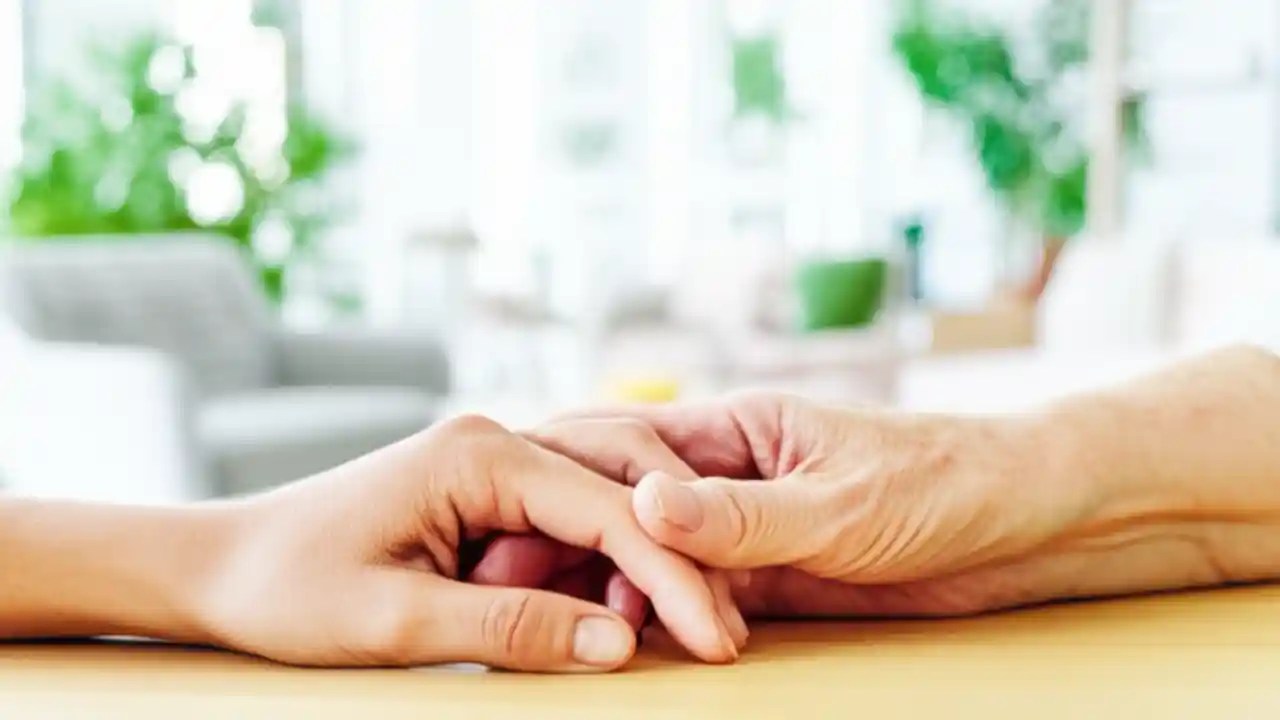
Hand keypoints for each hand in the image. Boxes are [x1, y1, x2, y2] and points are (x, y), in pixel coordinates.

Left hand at [182, 415, 742, 668]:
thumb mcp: (397, 621)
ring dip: (645, 565)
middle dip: (676, 563)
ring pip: (602, 504)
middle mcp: (495, 442)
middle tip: (722, 634)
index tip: (715, 637)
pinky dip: (603, 567)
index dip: (669, 576)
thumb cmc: (289, 587)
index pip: (605, 510)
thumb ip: (513, 627)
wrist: (220, 566)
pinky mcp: (486, 493)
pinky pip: (567, 523)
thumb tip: (621, 645)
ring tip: (689, 629)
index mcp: (478, 454)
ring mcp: (492, 463)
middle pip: (621, 492)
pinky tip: (625, 611)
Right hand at [478, 346, 1279, 616]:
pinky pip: (696, 593)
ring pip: (651, 553)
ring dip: (603, 580)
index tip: (504, 525)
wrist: (1026, 522)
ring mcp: (747, 526)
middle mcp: (730, 473)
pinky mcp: (772, 573)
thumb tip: (643, 506)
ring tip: (540, 614)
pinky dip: (657, 613)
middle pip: (623, 501)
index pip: (626, 448)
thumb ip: (743, 515)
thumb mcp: (838, 502)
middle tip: (496, 578)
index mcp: (738, 427)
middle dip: (562, 535)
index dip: (560, 485)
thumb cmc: (944, 483)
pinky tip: (621, 638)